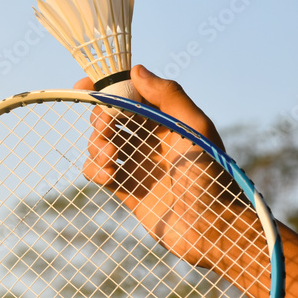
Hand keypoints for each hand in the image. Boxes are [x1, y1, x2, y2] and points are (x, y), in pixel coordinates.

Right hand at [78, 65, 249, 276]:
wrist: (210, 227)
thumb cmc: (211, 176)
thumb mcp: (195, 128)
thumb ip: (169, 96)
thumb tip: (136, 70)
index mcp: (166, 120)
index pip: (130, 93)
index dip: (106, 86)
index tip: (85, 86)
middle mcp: (149, 139)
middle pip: (108, 117)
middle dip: (100, 118)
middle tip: (108, 128)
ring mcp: (136, 164)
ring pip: (99, 143)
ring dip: (96, 145)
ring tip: (110, 156)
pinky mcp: (125, 189)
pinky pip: (97, 171)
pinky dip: (94, 169)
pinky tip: (108, 176)